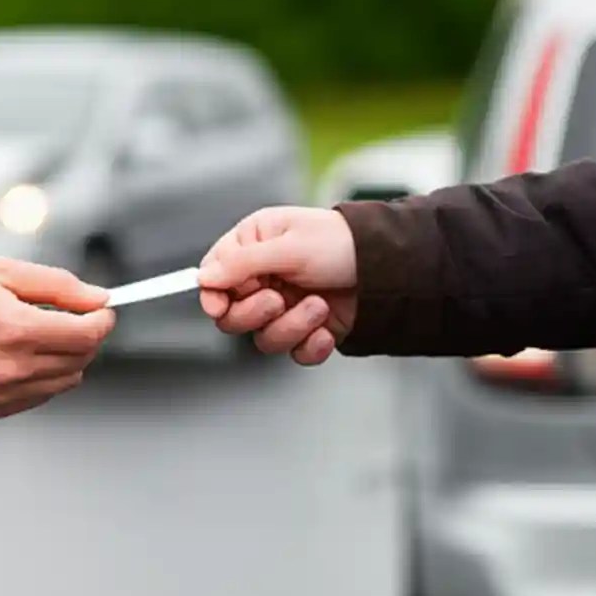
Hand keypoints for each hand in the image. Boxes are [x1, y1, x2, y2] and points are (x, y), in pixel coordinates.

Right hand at [0, 257, 114, 418]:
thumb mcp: (5, 272)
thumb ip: (59, 286)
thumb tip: (97, 298)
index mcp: (16, 330)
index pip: (87, 334)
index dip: (102, 320)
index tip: (102, 310)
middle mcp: (12, 367)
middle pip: (82, 359)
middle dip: (85, 336)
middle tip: (71, 317)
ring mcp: (2, 393)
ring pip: (66, 381)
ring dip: (67, 358)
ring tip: (39, 334)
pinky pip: (41, 396)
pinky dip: (44, 376)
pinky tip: (22, 354)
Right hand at [198, 206, 357, 365]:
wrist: (392, 269)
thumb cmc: (342, 243)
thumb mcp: (289, 246)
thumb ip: (242, 264)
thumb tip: (203, 277)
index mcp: (254, 246)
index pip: (214, 276)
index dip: (213, 295)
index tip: (220, 306)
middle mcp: (264, 278)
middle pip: (231, 316)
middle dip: (255, 313)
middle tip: (278, 300)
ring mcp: (285, 307)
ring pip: (262, 338)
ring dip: (291, 327)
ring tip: (318, 306)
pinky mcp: (306, 330)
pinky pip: (293, 352)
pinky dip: (310, 346)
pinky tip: (326, 330)